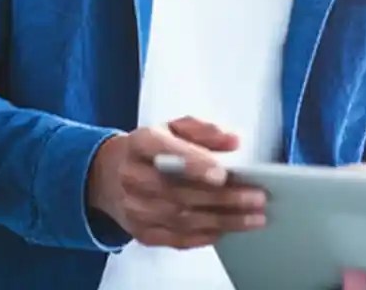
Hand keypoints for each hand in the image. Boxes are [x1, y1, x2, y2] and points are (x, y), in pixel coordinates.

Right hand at [86, 116, 266, 248]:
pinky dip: (203, 236)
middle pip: (179, 192)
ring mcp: (133, 207)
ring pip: (181, 218)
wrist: (109, 175)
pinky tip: (226, 230)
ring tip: (253, 217)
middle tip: (256, 197)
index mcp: (141, 143)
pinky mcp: (139, 231)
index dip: (193, 163)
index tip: (222, 173)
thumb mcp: (174, 127)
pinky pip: (174, 238)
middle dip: (223, 197)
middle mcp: (132, 176)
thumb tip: (233, 140)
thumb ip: (204, 130)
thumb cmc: (150, 149)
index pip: (164, 152)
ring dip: (221, 220)